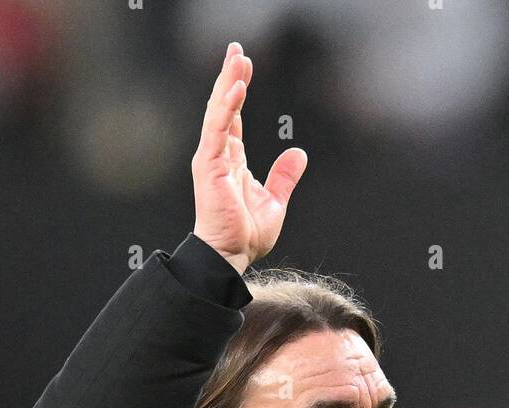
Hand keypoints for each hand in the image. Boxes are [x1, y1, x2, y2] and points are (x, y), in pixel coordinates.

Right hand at [191, 41, 307, 273]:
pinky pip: (219, 129)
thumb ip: (283, 177)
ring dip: (228, 82)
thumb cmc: (245, 236)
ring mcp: (211, 159)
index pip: (232, 118)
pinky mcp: (210, 166)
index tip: (244, 66)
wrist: (230, 257)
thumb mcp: (274, 202)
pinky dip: (228, 106)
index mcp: (230, 161)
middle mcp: (217, 155)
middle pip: (223, 107)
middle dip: (230, 76)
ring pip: (219, 111)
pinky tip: (238, 86)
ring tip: (237, 57)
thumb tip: (298, 153)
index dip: (237, 91)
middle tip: (237, 49)